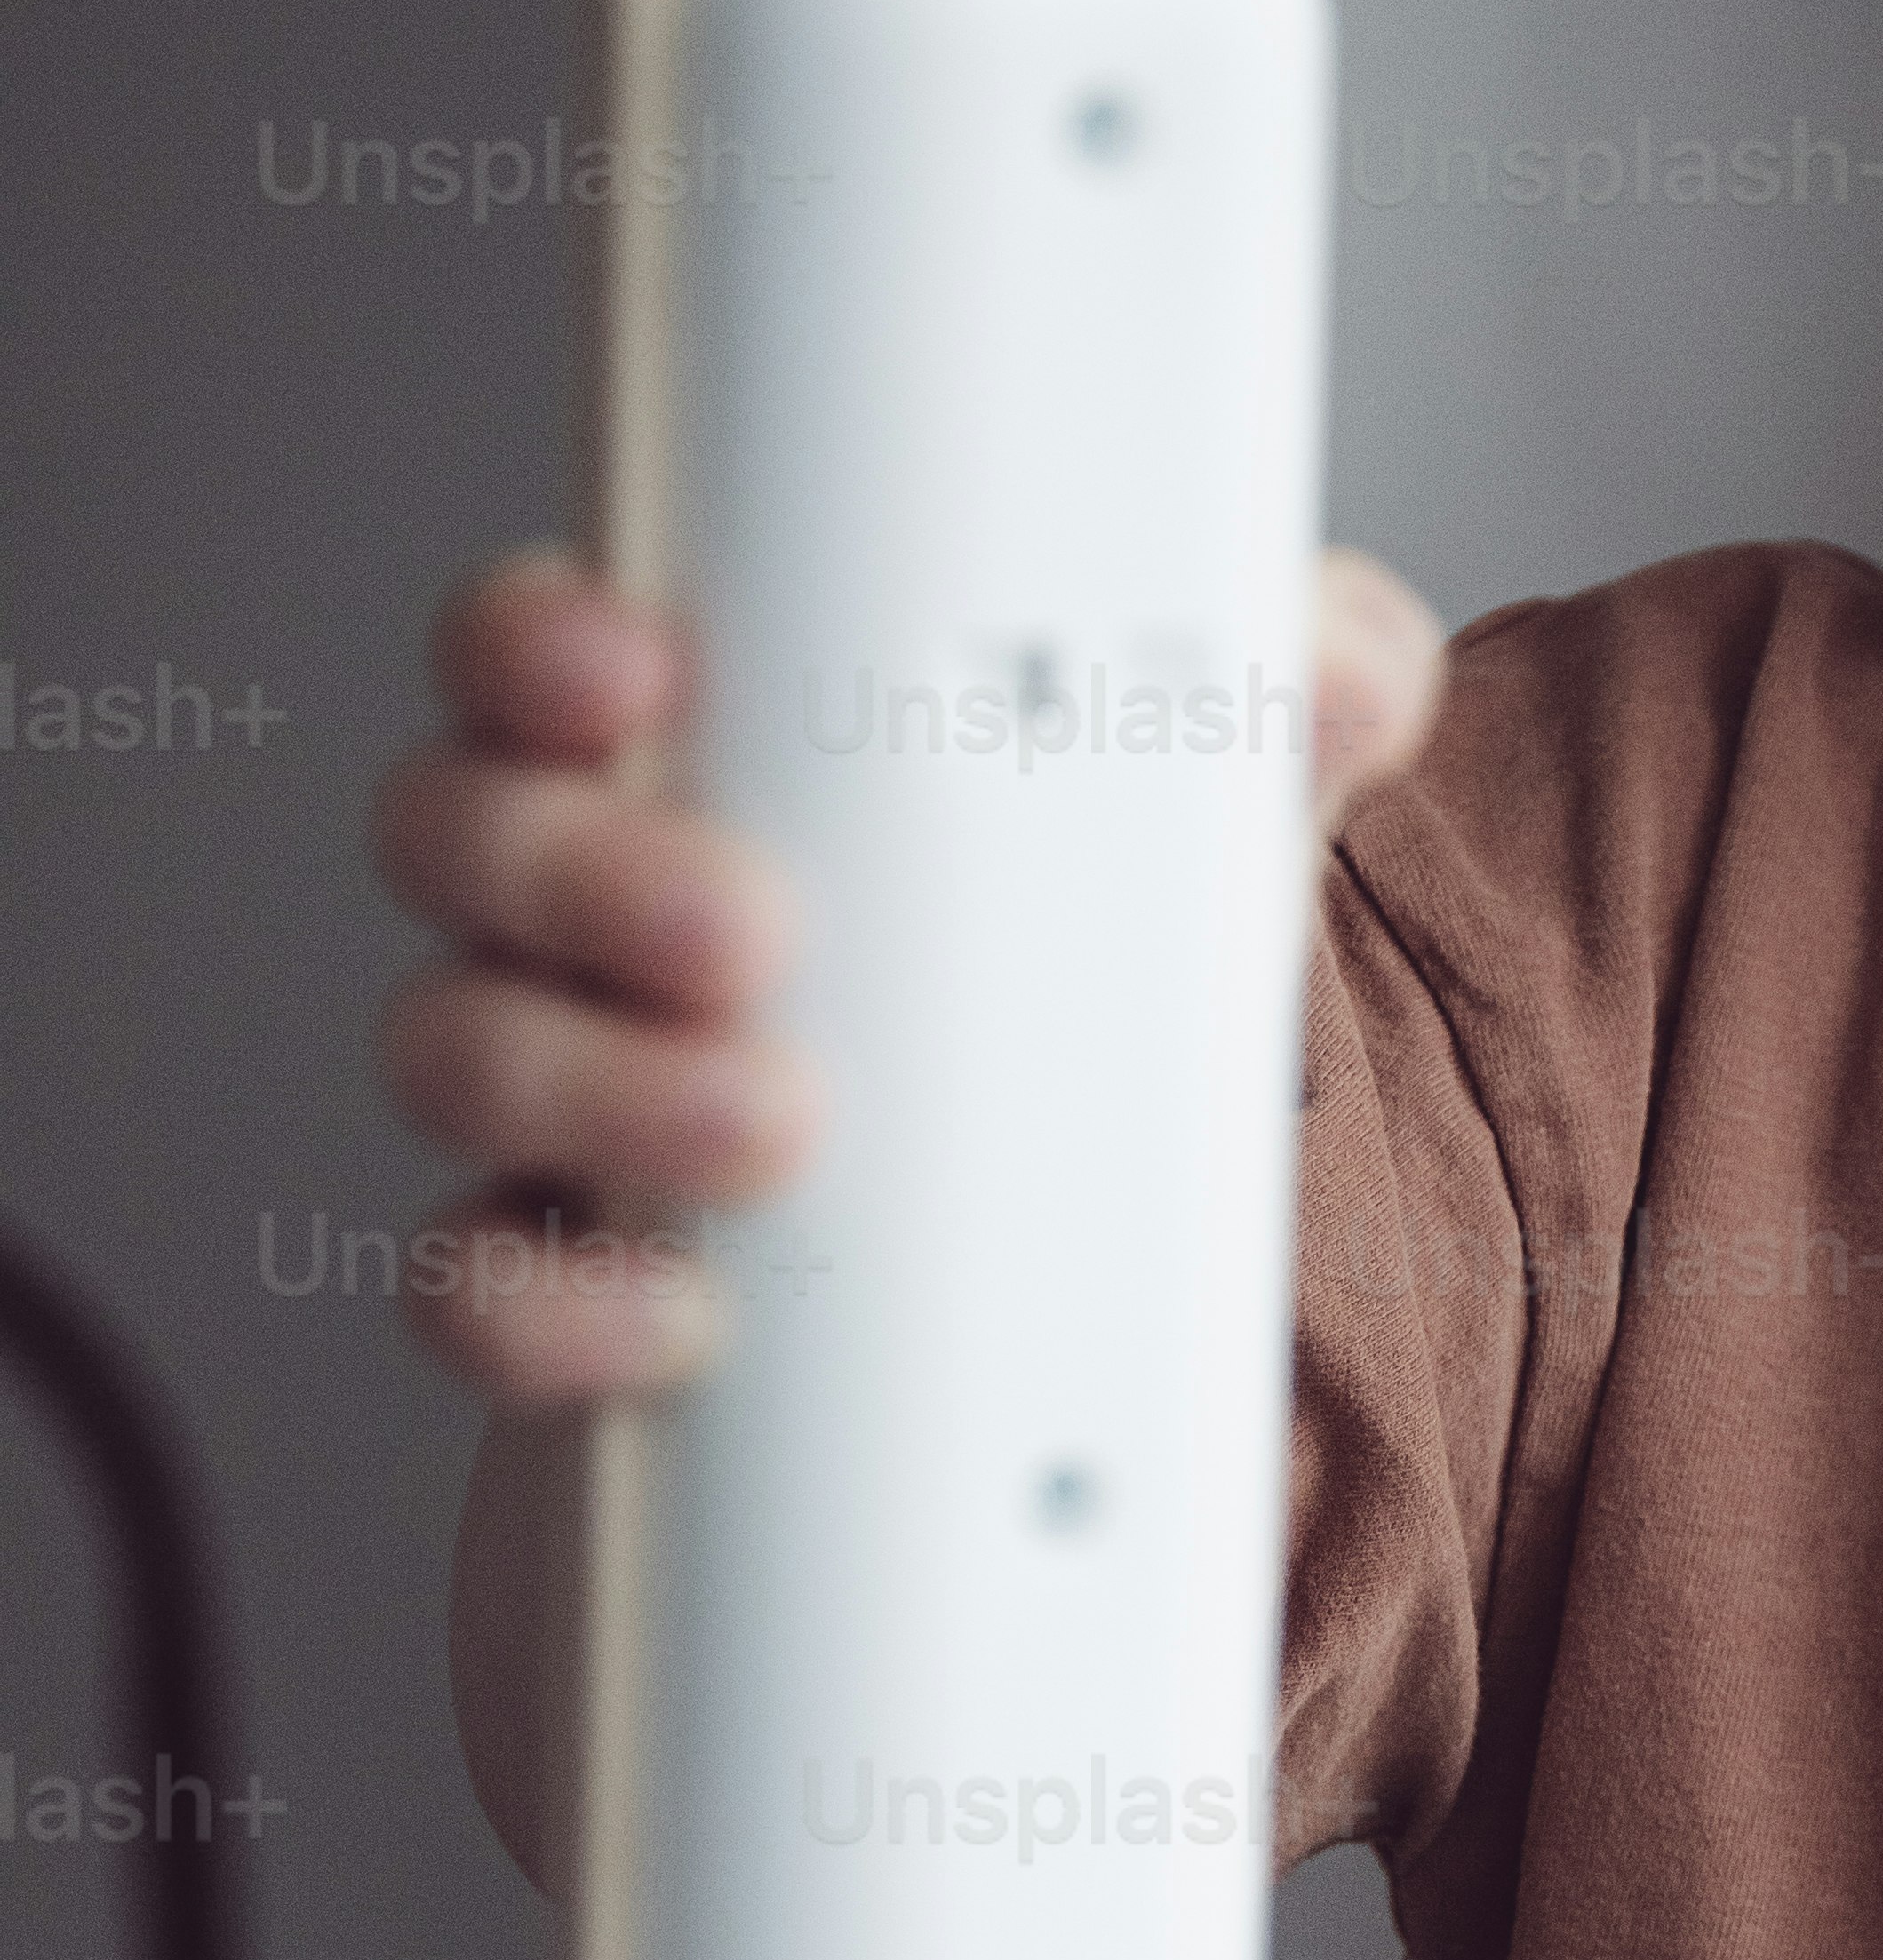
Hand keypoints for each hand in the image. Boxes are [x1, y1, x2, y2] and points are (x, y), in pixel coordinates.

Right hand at [370, 536, 1450, 1405]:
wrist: (1076, 1284)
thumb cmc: (1070, 987)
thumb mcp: (1198, 832)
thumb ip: (1285, 715)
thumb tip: (1350, 670)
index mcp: (703, 752)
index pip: (538, 650)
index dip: (540, 641)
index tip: (639, 666)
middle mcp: (586, 909)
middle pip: (461, 833)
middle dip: (582, 870)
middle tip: (754, 928)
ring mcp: (565, 1096)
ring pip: (454, 1052)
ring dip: (593, 1084)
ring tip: (777, 1128)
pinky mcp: (574, 1284)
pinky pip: (478, 1292)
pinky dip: (549, 1307)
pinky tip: (677, 1318)